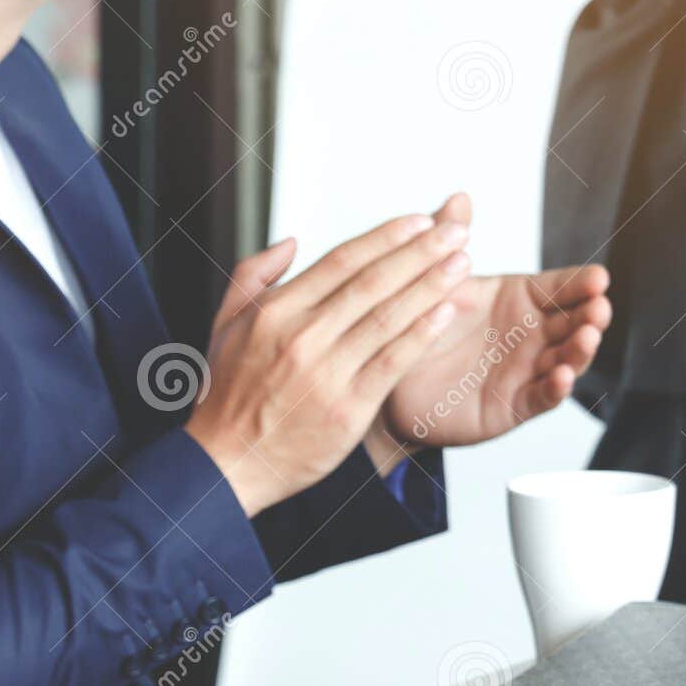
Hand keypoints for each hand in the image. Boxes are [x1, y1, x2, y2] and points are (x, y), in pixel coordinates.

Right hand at [185, 212, 470, 516]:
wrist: (227, 463)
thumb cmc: (229, 398)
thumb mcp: (224, 324)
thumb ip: (254, 275)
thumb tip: (290, 242)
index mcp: (275, 312)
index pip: (341, 261)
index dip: (385, 237)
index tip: (418, 222)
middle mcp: (302, 337)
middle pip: (373, 282)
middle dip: (421, 252)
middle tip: (455, 232)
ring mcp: (326, 373)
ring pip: (388, 317)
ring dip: (431, 285)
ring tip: (461, 263)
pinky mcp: (347, 408)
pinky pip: (393, 362)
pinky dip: (422, 334)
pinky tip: (446, 312)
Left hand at [377, 193, 610, 452]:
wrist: (389, 379)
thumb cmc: (419, 325)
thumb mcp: (435, 283)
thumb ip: (448, 242)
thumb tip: (457, 198)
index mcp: (520, 298)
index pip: (562, 286)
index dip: (582, 283)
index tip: (599, 277)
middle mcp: (532, 333)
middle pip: (574, 322)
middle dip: (591, 315)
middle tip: (598, 308)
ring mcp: (527, 370)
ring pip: (567, 360)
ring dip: (581, 350)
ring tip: (586, 338)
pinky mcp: (514, 405)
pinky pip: (540, 398)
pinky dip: (555, 390)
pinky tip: (561, 378)